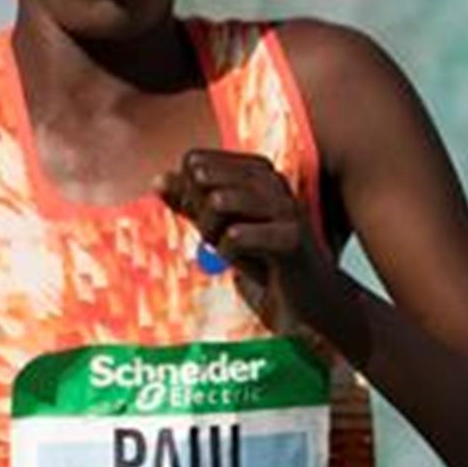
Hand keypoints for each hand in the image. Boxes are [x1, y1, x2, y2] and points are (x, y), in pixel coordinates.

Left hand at [156, 149, 338, 328]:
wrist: (309, 305)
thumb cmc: (265, 262)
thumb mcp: (220, 229)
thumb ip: (191, 203)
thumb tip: (158, 180)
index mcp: (256, 171)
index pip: (194, 161)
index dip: (186, 193)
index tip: (204, 221)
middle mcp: (273, 180)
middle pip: (203, 176)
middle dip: (196, 211)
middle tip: (214, 238)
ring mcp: (285, 207)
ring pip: (218, 201)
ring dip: (210, 233)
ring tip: (226, 249)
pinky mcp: (292, 238)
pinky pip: (236, 236)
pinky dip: (227, 253)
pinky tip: (242, 262)